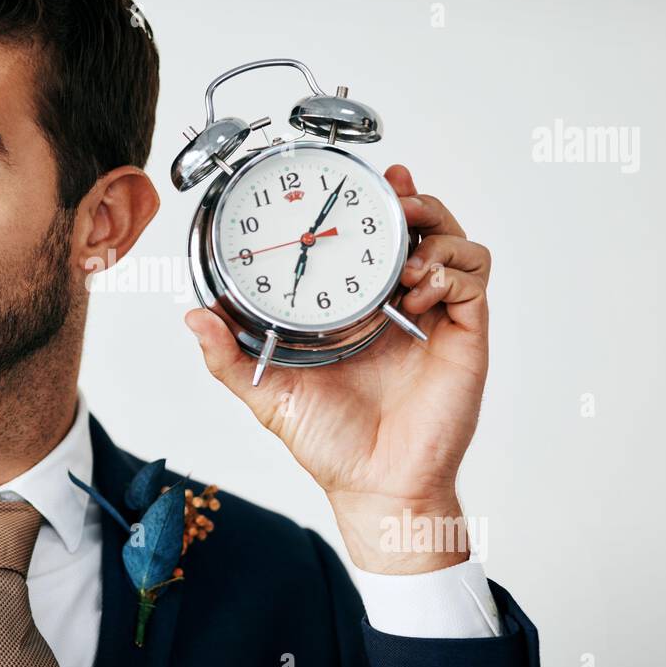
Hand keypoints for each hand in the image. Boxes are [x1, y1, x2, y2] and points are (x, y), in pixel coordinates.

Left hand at [185, 164, 490, 573]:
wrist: (373, 486)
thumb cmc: (329, 442)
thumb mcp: (267, 391)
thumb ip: (227, 355)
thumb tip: (192, 316)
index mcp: (360, 309)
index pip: (374, 240)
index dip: (373, 205)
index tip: (358, 180)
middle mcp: (402, 306)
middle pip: (423, 229)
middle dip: (411, 201)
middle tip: (392, 193)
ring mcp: (436, 319)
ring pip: (456, 245)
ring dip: (433, 231)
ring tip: (405, 246)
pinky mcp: (464, 336)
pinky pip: (473, 281)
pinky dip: (451, 269)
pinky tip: (419, 285)